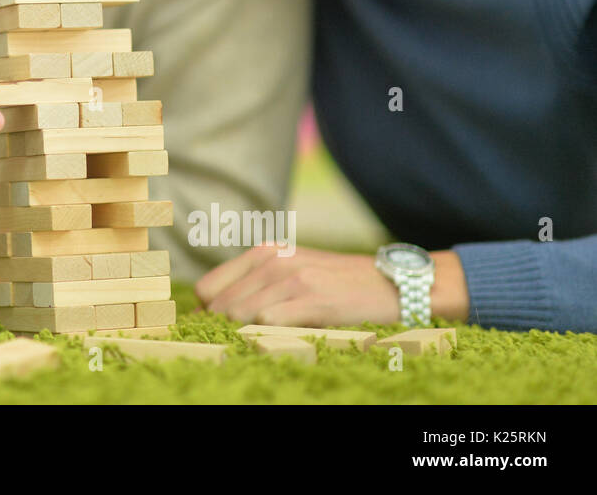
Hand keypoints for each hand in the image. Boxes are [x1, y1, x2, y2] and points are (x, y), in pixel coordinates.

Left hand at [195, 243, 403, 326]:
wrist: (392, 283)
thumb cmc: (338, 283)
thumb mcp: (294, 270)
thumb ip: (256, 284)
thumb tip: (214, 313)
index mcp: (263, 253)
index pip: (207, 288)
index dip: (206, 313)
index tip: (214, 332)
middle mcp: (272, 261)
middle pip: (218, 306)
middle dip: (220, 329)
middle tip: (232, 346)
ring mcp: (292, 279)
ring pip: (238, 315)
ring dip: (242, 335)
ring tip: (256, 346)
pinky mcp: (312, 300)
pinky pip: (267, 323)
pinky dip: (265, 337)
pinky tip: (277, 343)